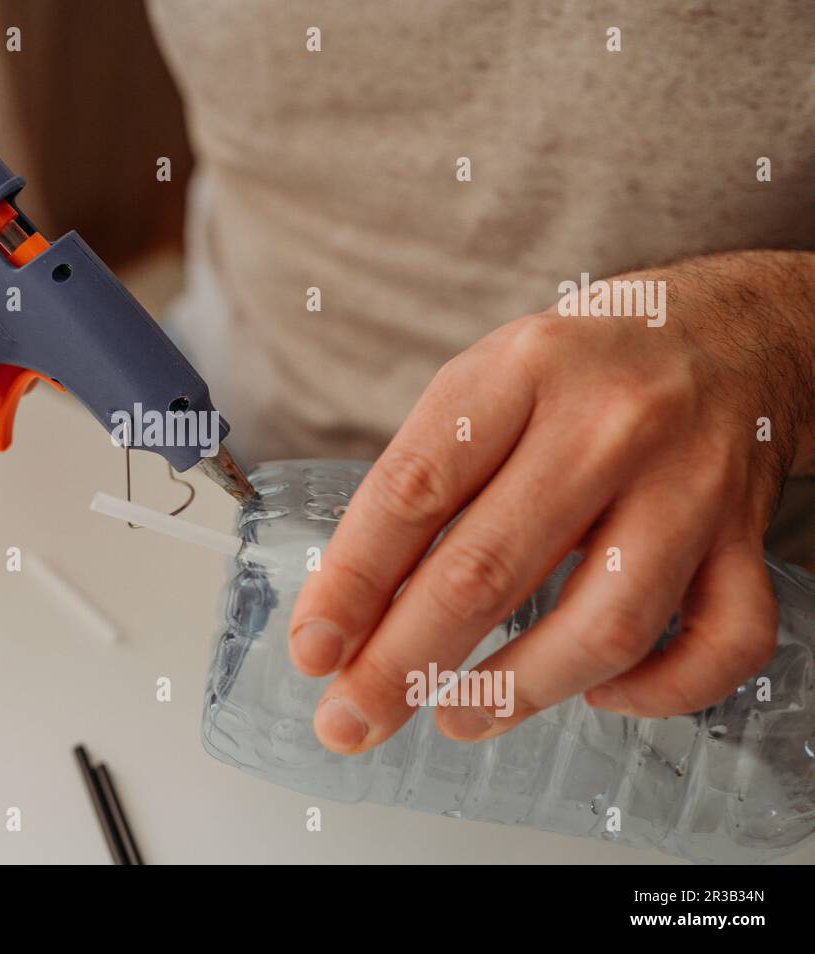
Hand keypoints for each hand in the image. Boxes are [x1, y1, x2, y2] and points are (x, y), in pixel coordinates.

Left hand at [289, 252, 814, 752]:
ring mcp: (690, 485)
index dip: (352, 581)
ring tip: (453, 720)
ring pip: (604, 623)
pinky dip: (657, 691)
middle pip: (489, 568)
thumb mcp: (487, 386)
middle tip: (351, 719)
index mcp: (519, 372)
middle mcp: (609, 424)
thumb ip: (423, 482)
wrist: (733, 330)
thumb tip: (347, 610)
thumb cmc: (581, 370)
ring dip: (514, 693)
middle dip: (404, 663)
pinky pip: (721, 643)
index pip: (415, 489)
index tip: (312, 648)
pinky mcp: (748, 539)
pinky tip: (597, 693)